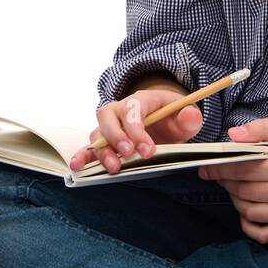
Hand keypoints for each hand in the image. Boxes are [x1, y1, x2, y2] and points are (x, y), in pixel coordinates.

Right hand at [68, 89, 202, 173]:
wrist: (163, 119)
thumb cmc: (172, 117)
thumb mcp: (185, 114)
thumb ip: (190, 116)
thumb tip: (190, 116)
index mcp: (141, 100)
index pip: (133, 109)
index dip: (137, 130)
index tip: (148, 150)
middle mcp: (120, 110)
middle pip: (108, 117)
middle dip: (116, 136)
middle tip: (129, 154)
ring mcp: (110, 126)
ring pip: (97, 133)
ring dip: (102, 151)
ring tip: (112, 167)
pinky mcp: (105, 141)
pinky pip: (89, 147)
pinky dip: (82, 156)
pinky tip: (77, 167)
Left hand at [197, 118, 267, 243]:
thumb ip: (264, 129)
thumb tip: (233, 135)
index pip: (245, 171)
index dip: (221, 168)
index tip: (206, 166)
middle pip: (245, 192)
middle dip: (225, 182)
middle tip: (217, 172)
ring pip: (251, 213)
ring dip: (235, 200)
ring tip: (234, 186)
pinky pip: (266, 234)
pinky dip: (250, 225)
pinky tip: (246, 210)